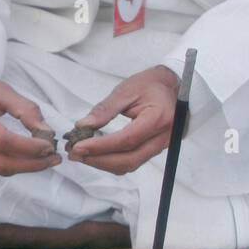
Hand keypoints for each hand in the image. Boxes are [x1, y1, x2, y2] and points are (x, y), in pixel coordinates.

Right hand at [0, 59, 60, 176]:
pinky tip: (26, 157)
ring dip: (23, 168)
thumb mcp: (1, 89)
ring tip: (44, 159)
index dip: (29, 147)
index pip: (5, 141)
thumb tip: (46, 131)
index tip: (49, 145)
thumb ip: (25, 110)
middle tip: (53, 159)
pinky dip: (12, 165)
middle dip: (31, 165)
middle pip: (1, 163)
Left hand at [65, 65, 179, 174]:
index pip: (127, 140)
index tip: (78, 147)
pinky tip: (95, 155)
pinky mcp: (154, 149)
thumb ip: (104, 109)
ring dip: (103, 164)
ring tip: (80, 155)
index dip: (101, 146)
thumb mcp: (126, 90)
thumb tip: (82, 126)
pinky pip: (132, 162)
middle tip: (74, 154)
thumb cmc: (151, 84)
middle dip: (98, 160)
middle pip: (128, 160)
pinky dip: (112, 162)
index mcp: (158, 118)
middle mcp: (162, 137)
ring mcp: (160, 146)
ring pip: (130, 165)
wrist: (174, 86)